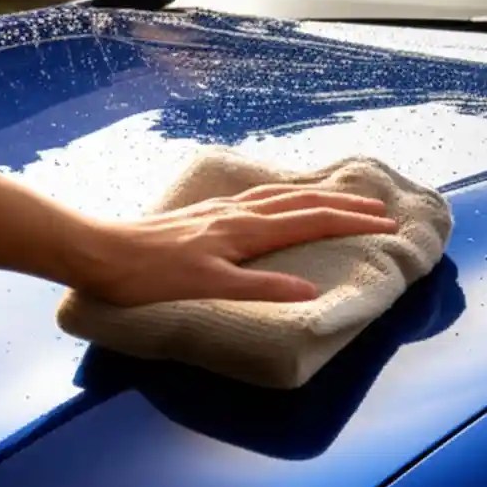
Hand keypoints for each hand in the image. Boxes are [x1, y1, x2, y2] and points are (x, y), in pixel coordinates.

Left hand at [71, 185, 397, 306]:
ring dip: (320, 196)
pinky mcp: (208, 214)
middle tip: (381, 208)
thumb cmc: (152, 276)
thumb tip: (311, 291)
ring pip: (283, 194)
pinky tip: (284, 198)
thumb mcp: (210, 287)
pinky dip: (288, 194)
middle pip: (304, 202)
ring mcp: (223, 210)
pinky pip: (263, 196)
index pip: (312, 221)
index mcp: (247, 230)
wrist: (101, 253)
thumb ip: (263, 288)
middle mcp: (240, 213)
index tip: (385, 223)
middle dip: (346, 205)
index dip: (351, 222)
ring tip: (344, 198)